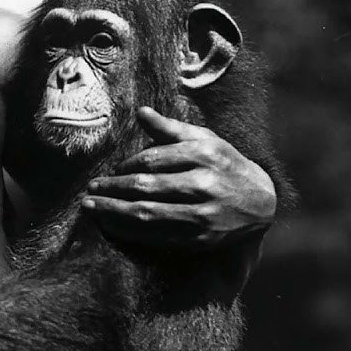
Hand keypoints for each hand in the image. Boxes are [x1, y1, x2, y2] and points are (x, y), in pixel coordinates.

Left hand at [81, 107, 275, 249]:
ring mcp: (202, 214)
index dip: (126, 166)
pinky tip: (112, 226)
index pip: (152, 160)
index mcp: (204, 155)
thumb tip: (140, 112)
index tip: (112, 170)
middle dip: (113, 189)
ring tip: (92, 208)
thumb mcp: (205, 140)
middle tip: (90, 190)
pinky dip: (130, 232)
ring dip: (114, 212)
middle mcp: (204, 184)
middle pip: (146, 187)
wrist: (260, 203)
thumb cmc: (225, 166)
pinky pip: (157, 236)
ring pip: (148, 214)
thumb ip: (170, 128)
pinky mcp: (199, 238)